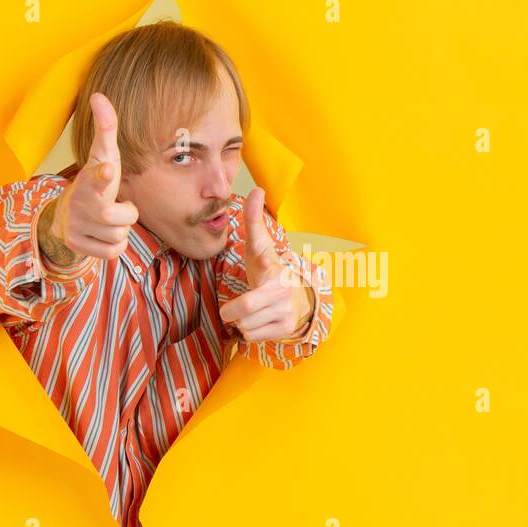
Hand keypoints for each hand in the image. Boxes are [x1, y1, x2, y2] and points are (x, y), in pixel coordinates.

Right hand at [45, 93, 138, 262]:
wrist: (62, 217)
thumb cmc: (94, 182)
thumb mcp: (102, 157)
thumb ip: (105, 129)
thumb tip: (99, 95)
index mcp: (89, 179)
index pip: (97, 176)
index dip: (103, 175)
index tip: (107, 170)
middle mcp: (80, 203)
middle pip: (119, 217)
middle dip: (126, 214)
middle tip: (115, 206)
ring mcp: (76, 226)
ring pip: (119, 236)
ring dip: (120, 229)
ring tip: (106, 220)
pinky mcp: (78, 246)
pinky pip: (113, 253)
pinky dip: (113, 247)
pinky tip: (101, 235)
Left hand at [219, 187, 314, 340]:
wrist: (297, 299)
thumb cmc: (269, 271)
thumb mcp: (259, 247)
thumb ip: (254, 221)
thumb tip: (257, 189)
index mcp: (271, 268)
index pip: (264, 262)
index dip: (261, 259)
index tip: (261, 255)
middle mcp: (280, 290)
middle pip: (244, 309)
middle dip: (230, 311)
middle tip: (231, 308)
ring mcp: (285, 311)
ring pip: (245, 325)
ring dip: (240, 322)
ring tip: (251, 313)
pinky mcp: (285, 329)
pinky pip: (251, 337)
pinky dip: (248, 332)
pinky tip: (260, 322)